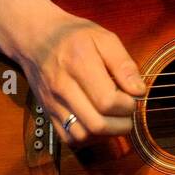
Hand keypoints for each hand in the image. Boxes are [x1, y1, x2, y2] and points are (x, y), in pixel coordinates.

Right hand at [12, 11, 146, 146]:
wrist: (36, 38)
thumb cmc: (74, 36)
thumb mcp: (104, 38)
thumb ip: (123, 64)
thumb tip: (138, 91)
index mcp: (79, 63)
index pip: (107, 101)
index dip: (127, 105)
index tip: (133, 96)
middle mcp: (62, 87)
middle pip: (96, 124)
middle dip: (121, 125)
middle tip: (128, 112)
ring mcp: (53, 103)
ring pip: (82, 136)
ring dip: (105, 134)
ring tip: (115, 119)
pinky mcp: (48, 113)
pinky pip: (69, 138)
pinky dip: (88, 138)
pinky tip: (98, 124)